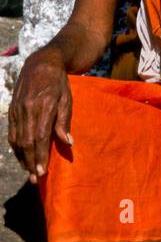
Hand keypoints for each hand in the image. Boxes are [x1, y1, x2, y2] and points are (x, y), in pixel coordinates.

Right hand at [7, 49, 73, 183]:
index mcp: (44, 106)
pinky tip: (21, 156)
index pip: (40, 136)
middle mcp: (28, 109)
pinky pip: (11, 132)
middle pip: (27, 141)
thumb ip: (64, 121)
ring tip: (29, 172)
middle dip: (30, 162)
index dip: (40, 156)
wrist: (41, 63)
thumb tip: (68, 143)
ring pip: (16, 139)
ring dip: (22, 157)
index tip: (43, 172)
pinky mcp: (12, 110)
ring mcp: (17, 109)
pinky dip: (15, 147)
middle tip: (35, 179)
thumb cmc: (59, 82)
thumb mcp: (67, 98)